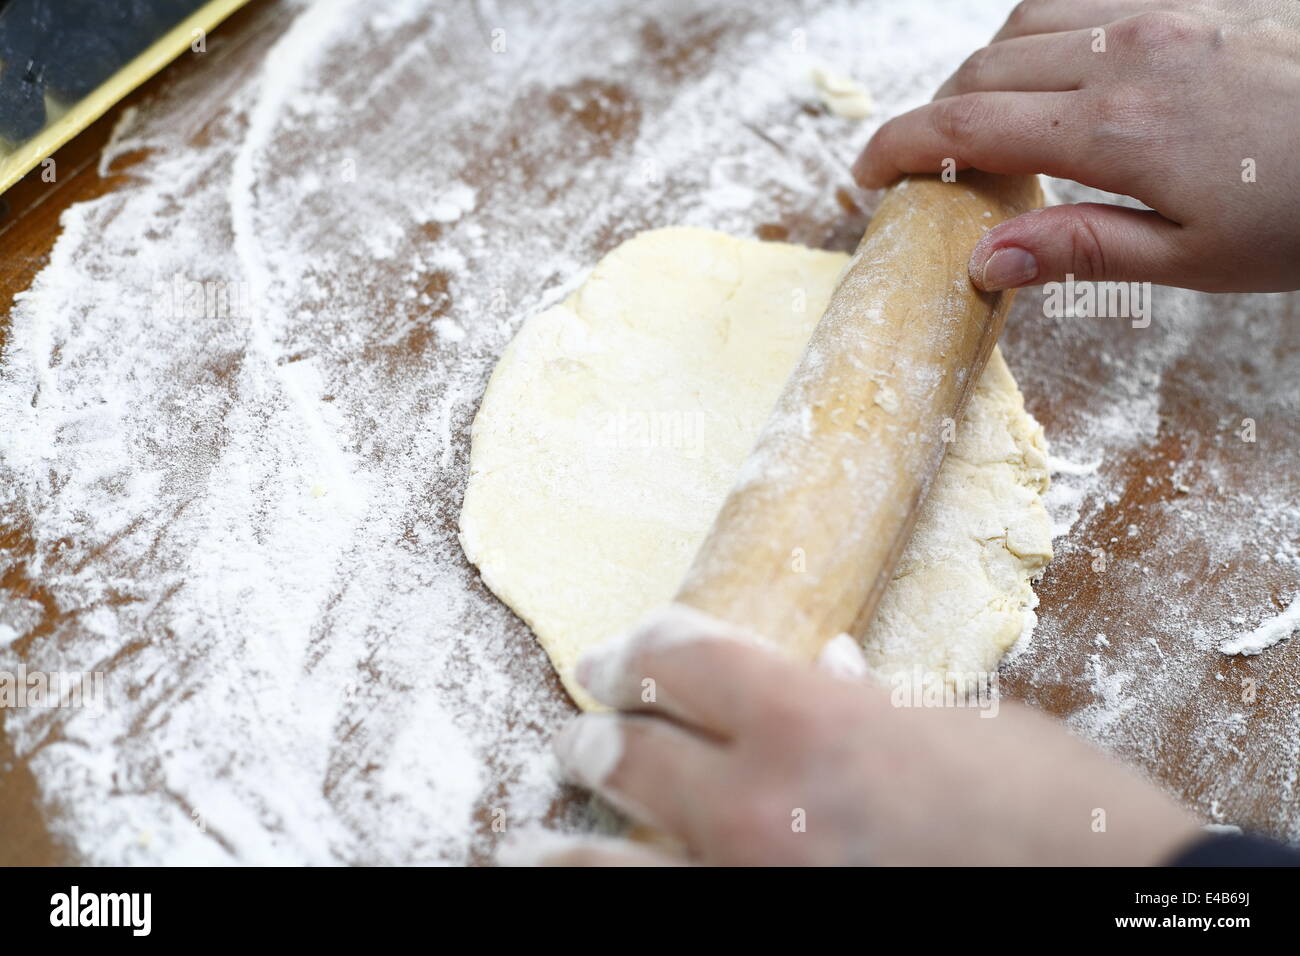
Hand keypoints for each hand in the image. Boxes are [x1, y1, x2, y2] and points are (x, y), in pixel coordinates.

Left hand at [506, 604, 1200, 865]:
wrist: (1107, 903)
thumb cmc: (1046, 808)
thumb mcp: (952, 728)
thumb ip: (864, 705)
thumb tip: (827, 674)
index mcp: (808, 723)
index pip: (679, 659)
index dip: (637, 648)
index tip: (617, 655)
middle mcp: (758, 810)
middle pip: (628, 750)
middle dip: (597, 732)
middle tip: (584, 730)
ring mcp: (750, 888)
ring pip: (606, 859)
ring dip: (563, 843)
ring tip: (529, 841)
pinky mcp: (766, 936)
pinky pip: (662, 908)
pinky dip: (622, 888)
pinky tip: (590, 881)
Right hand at [852, 0, 1299, 293]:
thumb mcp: (1194, 258)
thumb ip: (1080, 249)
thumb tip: (981, 258)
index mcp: (1116, 127)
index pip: (966, 125)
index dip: (900, 148)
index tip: (864, 177)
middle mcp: (1130, 51)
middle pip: (983, 66)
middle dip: (934, 114)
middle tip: (926, 168)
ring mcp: (1165, 11)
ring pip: (1026, 19)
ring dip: (985, 69)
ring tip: (988, 124)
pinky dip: (1041, 32)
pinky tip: (1056, 73)